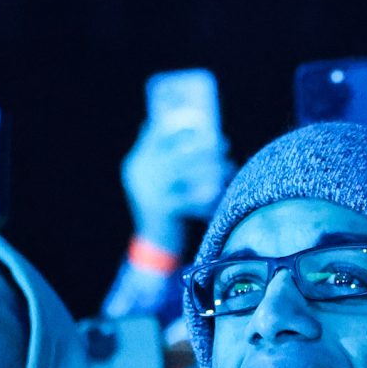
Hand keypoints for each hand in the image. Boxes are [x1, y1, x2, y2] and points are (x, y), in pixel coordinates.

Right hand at [122, 119, 231, 254]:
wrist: (154, 246)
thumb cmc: (163, 207)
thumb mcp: (154, 180)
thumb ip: (157, 154)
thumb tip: (164, 121)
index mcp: (136, 163)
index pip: (156, 133)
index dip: (180, 124)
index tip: (202, 121)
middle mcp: (140, 174)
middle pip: (177, 150)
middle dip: (204, 145)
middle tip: (225, 143)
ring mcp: (150, 191)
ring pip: (188, 170)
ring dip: (213, 166)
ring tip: (230, 166)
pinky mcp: (164, 209)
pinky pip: (194, 198)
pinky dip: (211, 194)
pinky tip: (225, 190)